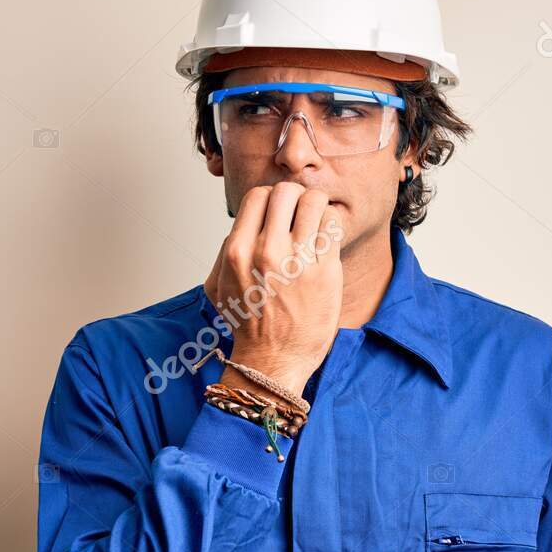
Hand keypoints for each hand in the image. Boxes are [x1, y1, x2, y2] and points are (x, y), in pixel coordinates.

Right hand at [203, 181, 342, 397]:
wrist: (273, 360)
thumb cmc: (248, 323)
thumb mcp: (219, 285)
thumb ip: (225, 250)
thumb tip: (242, 224)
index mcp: (238, 251)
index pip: (258, 195)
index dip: (271, 199)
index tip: (278, 214)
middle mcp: (267, 252)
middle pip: (287, 191)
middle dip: (296, 198)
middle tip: (299, 216)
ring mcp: (298, 261)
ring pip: (315, 201)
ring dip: (317, 208)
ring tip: (315, 226)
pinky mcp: (326, 272)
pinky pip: (333, 226)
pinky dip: (330, 226)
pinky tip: (324, 243)